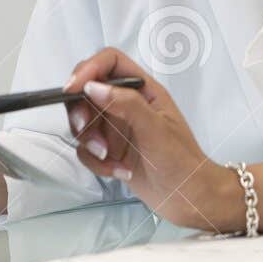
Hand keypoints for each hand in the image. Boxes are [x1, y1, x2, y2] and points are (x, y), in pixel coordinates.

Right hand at [63, 48, 243, 231]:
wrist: (190, 199)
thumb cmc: (182, 160)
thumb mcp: (156, 129)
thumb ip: (126, 104)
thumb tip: (93, 87)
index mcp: (143, 90)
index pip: (110, 62)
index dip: (88, 69)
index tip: (72, 89)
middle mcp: (127, 105)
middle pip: (87, 91)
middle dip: (81, 110)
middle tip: (85, 128)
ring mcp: (117, 128)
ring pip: (84, 122)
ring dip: (89, 140)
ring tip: (108, 156)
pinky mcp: (110, 151)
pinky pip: (87, 150)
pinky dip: (97, 162)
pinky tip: (119, 171)